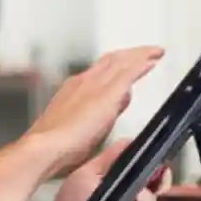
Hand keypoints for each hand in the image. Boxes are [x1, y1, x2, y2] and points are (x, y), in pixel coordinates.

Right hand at [25, 46, 163, 174]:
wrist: (45, 147)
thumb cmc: (55, 147)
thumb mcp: (74, 131)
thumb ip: (90, 122)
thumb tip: (104, 119)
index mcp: (73, 90)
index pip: (98, 72)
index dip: (115, 66)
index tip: (127, 65)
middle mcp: (83, 82)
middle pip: (111, 61)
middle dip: (129, 56)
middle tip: (146, 53)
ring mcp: (95, 86)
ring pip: (121, 62)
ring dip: (139, 55)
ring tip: (154, 52)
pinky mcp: (107, 94)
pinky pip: (129, 72)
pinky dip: (141, 63)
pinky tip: (153, 59)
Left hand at [32, 139, 173, 200]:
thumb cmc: (72, 199)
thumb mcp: (88, 173)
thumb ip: (109, 158)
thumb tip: (129, 140)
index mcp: (123, 181)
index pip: (148, 170)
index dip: (157, 165)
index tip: (161, 160)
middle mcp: (131, 197)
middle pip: (156, 187)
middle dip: (161, 182)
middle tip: (157, 179)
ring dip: (145, 199)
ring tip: (136, 196)